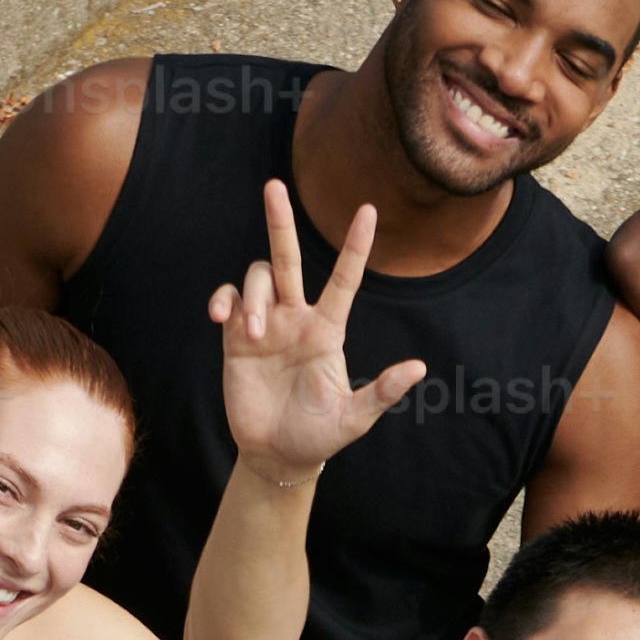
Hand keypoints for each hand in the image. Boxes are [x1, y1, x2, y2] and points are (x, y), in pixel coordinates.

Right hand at [215, 180, 429, 470]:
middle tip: (273, 185)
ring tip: (255, 335)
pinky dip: (223, 300)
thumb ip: (382, 393)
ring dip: (254, 298)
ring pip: (257, 279)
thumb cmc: (320, 435)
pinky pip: (228, 300)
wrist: (277, 454)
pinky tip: (220, 317)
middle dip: (280, 221)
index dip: (356, 246)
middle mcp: (296, 318)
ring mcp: (265, 325)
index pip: (344, 279)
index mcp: (327, 330)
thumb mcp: (354, 419)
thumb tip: (419, 368)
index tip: (369, 210)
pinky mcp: (236, 337)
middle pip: (287, 258)